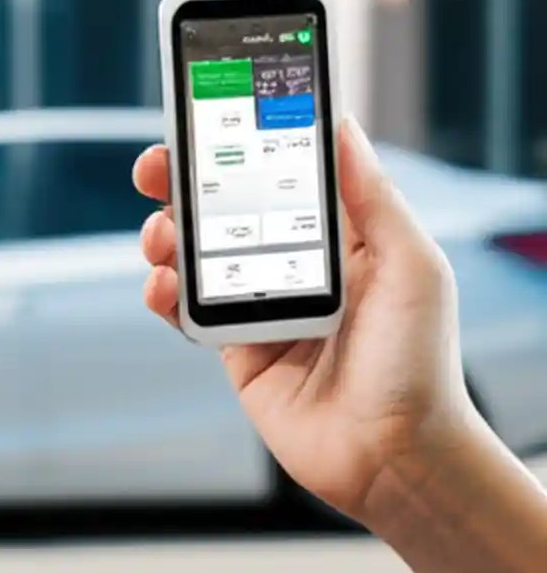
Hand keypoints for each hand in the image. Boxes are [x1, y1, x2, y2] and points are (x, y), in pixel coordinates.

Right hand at [131, 118, 478, 522]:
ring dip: (166, 236)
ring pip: (194, 255)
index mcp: (337, 237)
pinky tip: (162, 286)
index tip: (207, 115)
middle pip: (223, 209)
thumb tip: (341, 124)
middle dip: (182, 182)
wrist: (391, 456)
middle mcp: (292, 265)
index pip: (278, 173)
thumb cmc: (418, 363)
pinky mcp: (233, 349)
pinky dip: (163, 293)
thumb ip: (371, 197)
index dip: (240, 143)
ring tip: (162, 237)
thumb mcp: (411, 265)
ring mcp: (259, 306)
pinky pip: (185, 311)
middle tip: (155, 167)